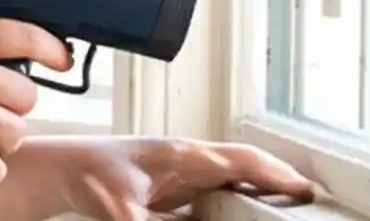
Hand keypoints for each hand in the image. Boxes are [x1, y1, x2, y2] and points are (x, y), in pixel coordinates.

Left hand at [15, 136, 314, 220]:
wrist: (62, 169)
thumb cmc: (87, 174)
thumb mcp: (120, 209)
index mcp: (182, 154)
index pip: (241, 159)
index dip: (276, 174)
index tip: (304, 189)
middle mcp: (188, 159)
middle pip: (245, 168)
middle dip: (277, 183)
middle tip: (307, 203)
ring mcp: (182, 172)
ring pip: (233, 180)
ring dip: (258, 193)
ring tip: (286, 210)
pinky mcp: (175, 188)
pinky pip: (216, 193)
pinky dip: (235, 203)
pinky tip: (243, 217)